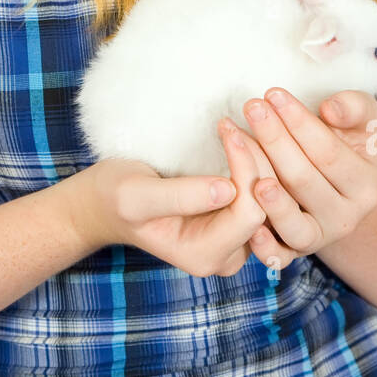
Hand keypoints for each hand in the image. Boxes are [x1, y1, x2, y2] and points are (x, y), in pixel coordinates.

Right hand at [68, 141, 270, 277]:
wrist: (107, 203)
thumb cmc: (115, 198)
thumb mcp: (135, 196)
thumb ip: (178, 197)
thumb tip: (227, 190)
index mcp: (203, 255)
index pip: (248, 213)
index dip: (246, 170)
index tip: (228, 130)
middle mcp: (227, 256)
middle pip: (266, 207)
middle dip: (257, 161)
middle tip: (236, 121)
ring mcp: (235, 241)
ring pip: (269, 200)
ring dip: (261, 160)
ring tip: (239, 126)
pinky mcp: (236, 222)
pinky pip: (262, 196)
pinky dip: (256, 166)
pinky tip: (242, 139)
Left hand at [217, 88, 376, 266]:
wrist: (340, 192)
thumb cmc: (345, 146)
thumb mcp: (361, 123)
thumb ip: (354, 108)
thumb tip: (330, 109)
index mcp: (366, 186)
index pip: (328, 152)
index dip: (299, 122)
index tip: (273, 94)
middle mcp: (345, 218)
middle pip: (302, 179)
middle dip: (274, 139)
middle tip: (251, 107)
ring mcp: (318, 239)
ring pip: (289, 221)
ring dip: (262, 187)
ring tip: (244, 157)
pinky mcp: (293, 253)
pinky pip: (277, 255)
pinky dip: (261, 243)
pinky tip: (245, 218)